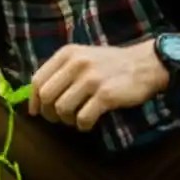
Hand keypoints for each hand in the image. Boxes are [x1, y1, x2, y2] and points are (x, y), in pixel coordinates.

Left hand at [29, 42, 168, 129]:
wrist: (145, 64)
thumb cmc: (110, 64)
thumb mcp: (82, 57)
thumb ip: (60, 72)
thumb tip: (36, 98)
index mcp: (67, 53)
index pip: (37, 80)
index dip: (34, 100)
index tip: (37, 112)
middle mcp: (76, 63)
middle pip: (46, 96)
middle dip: (49, 113)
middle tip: (60, 118)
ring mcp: (91, 79)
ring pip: (62, 109)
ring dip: (67, 120)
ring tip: (77, 118)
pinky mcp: (105, 95)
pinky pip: (83, 118)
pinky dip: (83, 125)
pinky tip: (88, 123)